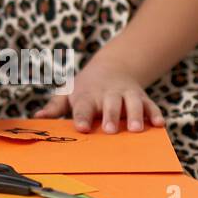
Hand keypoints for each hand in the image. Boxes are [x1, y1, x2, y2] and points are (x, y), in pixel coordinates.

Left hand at [32, 60, 165, 132]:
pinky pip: (151, 105)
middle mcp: (108, 95)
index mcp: (87, 96)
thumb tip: (37, 117)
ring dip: (134, 115)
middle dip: (110, 117)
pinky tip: (159, 124)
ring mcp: (126, 95)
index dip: (81, 117)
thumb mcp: (67, 93)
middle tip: (110, 130)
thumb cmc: (85, 88)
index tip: (80, 127)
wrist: (112, 67)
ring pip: (132, 104)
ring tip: (135, 129)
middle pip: (109, 105)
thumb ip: (54, 106)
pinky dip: (155, 114)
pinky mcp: (142, 98)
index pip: (82, 107)